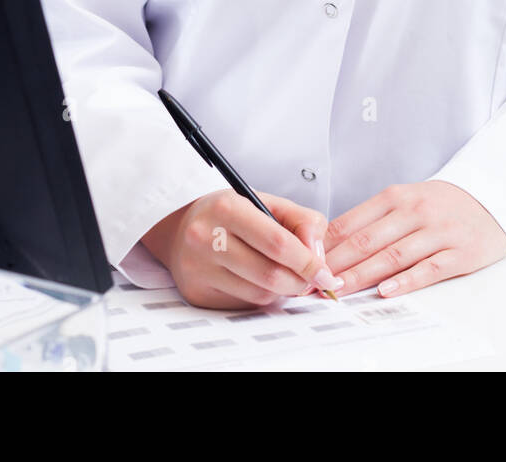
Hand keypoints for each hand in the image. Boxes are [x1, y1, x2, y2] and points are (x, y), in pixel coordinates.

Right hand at [141, 189, 343, 309]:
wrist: (180, 227)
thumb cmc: (229, 214)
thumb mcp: (264, 202)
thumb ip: (300, 220)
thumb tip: (318, 255)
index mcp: (226, 208)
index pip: (277, 242)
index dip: (308, 261)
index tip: (325, 271)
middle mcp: (206, 238)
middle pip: (270, 274)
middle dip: (299, 281)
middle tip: (311, 279)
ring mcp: (198, 269)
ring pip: (259, 294)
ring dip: (282, 290)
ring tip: (283, 274)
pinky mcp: (197, 293)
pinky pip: (244, 304)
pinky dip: (260, 296)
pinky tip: (258, 280)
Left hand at [318, 180, 505, 298]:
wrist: (490, 199)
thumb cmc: (439, 204)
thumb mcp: (405, 200)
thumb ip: (373, 219)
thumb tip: (331, 243)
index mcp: (395, 196)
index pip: (353, 222)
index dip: (328, 244)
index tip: (308, 260)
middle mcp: (414, 211)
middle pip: (368, 240)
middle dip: (338, 262)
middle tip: (316, 279)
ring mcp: (437, 231)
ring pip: (393, 255)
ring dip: (363, 274)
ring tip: (341, 288)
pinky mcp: (459, 252)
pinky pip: (428, 269)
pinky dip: (406, 281)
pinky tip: (386, 291)